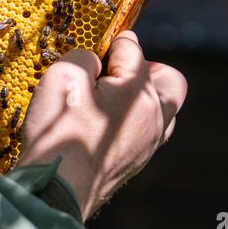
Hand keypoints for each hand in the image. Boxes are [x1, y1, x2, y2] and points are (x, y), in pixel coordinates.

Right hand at [15, 31, 186, 220]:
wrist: (59, 187)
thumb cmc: (59, 131)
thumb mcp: (61, 77)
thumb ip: (82, 58)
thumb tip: (93, 61)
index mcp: (139, 89)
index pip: (131, 49)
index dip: (112, 41)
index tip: (98, 43)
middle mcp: (155, 114)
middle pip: (168, 79)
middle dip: (146, 68)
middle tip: (115, 71)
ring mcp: (150, 141)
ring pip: (165, 109)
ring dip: (144, 97)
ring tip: (111, 98)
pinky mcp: (138, 161)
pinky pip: (150, 132)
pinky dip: (135, 121)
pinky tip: (107, 125)